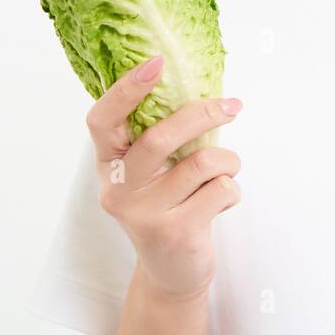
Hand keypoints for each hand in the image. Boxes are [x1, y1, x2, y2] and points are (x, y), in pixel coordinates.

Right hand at [85, 54, 242, 300]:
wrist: (172, 272)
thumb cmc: (169, 206)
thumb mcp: (155, 171)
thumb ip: (161, 135)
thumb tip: (200, 84)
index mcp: (109, 164)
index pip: (102, 120)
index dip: (126, 89)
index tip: (156, 62)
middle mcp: (118, 189)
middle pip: (159, 137)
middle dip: (203, 114)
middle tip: (232, 104)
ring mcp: (143, 214)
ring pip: (202, 162)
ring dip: (227, 160)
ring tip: (227, 169)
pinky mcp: (174, 233)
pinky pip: (221, 190)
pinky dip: (233, 189)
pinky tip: (222, 201)